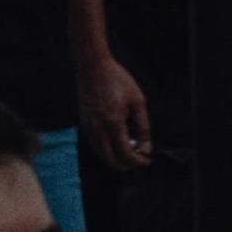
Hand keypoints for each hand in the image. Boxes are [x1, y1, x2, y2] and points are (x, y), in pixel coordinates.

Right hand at [80, 55, 151, 170]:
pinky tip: (116, 143)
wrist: (92, 66)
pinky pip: (95, 146)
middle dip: (127, 165)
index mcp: (113, 123)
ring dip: (115, 159)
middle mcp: (98, 129)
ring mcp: (89, 127)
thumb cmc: (117, 80)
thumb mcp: (137, 101)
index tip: (147, 159)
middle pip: (112, 161)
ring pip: (101, 155)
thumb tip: (146, 148)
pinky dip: (106, 151)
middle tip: (138, 159)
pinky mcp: (84, 123)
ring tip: (129, 150)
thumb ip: (143, 127)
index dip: (138, 162)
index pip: (126, 155)